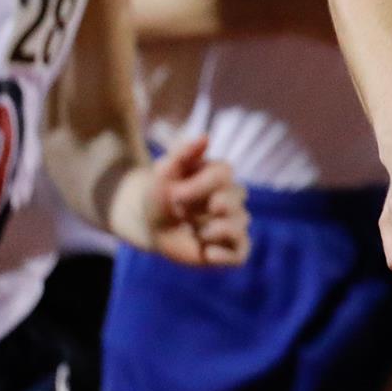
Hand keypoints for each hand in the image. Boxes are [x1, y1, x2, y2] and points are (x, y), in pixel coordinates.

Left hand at [147, 136, 249, 266]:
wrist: (151, 225)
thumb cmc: (160, 195)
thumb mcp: (164, 173)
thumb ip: (182, 153)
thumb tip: (206, 137)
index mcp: (221, 176)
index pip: (223, 174)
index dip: (198, 186)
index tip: (175, 195)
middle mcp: (233, 198)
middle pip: (232, 199)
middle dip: (205, 207)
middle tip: (184, 213)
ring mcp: (234, 224)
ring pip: (238, 224)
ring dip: (211, 230)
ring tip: (196, 232)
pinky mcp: (230, 250)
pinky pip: (240, 253)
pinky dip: (224, 253)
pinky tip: (206, 252)